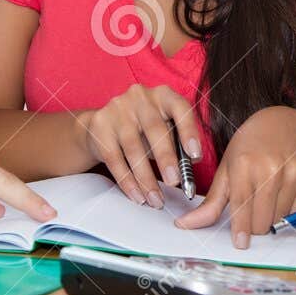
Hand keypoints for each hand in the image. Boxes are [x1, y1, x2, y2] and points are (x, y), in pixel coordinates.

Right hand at [76, 84, 200, 208]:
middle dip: (166, 159)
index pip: (180, 108)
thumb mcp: (164, 129)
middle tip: (174, 182)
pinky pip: (115, 159)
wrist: (103, 125)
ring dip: (146, 178)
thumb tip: (191, 166)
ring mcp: (117, 110)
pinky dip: (127, 181)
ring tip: (155, 199)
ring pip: (134, 148)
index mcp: (163, 95)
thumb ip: (178, 143)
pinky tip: (137, 195)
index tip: (195, 156)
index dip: (189, 132)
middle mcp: (140, 97)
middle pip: (155, 129)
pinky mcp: (100, 127)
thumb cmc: (144, 130)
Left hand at [175, 106, 295, 248]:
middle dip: (255, 224)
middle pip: (262, 220)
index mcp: (244, 164)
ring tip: (267, 198)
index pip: (241, 207)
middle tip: (252, 213)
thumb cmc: (251, 147)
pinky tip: (283, 194)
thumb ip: (211, 202)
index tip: (240, 243)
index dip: (240, 229)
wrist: (286, 124)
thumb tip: (185, 224)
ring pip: (280, 219)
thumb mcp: (227, 168)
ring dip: (272, 217)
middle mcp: (271, 167)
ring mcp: (294, 172)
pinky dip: (289, 211)